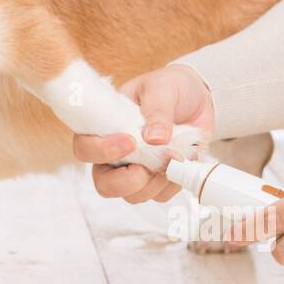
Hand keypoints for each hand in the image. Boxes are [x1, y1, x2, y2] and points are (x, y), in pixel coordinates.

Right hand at [72, 64, 215, 204]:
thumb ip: (157, 110)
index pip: (85, 148)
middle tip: (146, 169)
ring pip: (133, 195)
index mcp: (106, 128)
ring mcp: (136, 170)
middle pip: (103, 183)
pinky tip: (182, 161)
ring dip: (154, 182)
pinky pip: (160, 195)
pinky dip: (172, 183)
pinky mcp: (158, 180)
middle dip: (124, 182)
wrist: (198, 97)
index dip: (101, 152)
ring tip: (173, 156)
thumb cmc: (170, 87)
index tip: (130, 142)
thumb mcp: (162, 87)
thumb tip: (155, 138)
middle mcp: (116, 154)